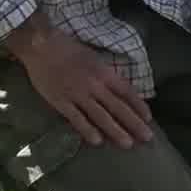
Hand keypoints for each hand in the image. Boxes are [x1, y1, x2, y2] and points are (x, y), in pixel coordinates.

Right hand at [7, 16, 153, 148]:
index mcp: (104, 72)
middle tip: (147, 138)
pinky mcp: (61, 102)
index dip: (139, 105)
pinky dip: (88, 130)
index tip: (149, 119)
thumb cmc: (68, 49)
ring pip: (101, 116)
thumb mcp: (94, 58)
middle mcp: (95, 85)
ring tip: (128, 144)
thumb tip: (119, 91)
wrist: (41, 46)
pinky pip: (77, 119)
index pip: (127, 91)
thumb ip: (105, 75)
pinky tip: (98, 142)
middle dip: (134, 123)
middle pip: (118, 107)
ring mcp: (78, 95)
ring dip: (115, 131)